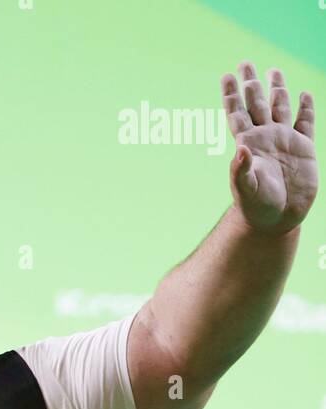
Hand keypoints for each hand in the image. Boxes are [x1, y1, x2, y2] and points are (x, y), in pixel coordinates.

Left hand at [221, 62, 316, 234]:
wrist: (278, 221)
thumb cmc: (257, 207)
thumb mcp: (246, 188)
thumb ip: (241, 169)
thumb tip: (240, 149)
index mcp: (248, 144)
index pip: (237, 113)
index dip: (231, 95)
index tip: (226, 76)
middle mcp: (265, 137)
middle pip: (257, 103)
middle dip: (251, 83)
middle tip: (245, 63)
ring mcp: (284, 141)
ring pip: (281, 107)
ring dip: (277, 89)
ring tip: (273, 71)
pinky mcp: (304, 148)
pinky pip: (306, 123)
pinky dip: (305, 108)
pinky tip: (304, 95)